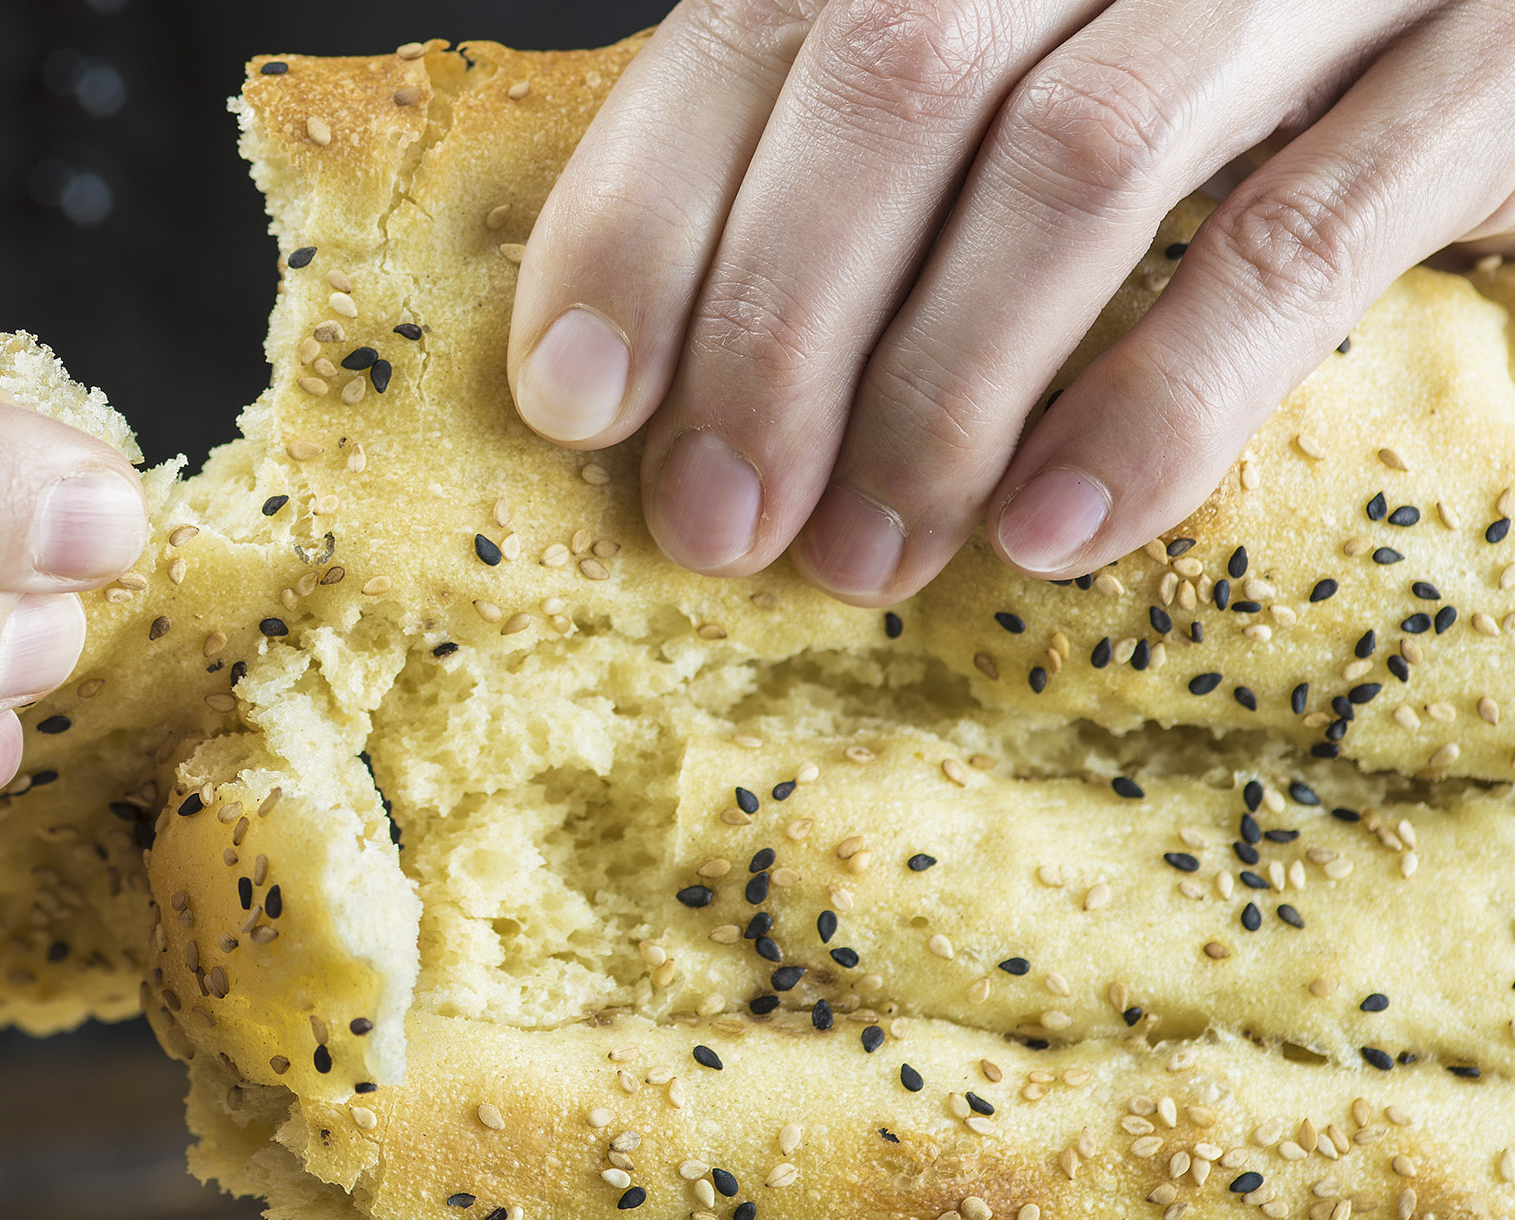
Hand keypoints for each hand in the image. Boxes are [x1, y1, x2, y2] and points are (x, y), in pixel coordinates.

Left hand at [507, 0, 1514, 602]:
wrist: (1512, 33)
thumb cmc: (1264, 74)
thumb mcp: (1054, 70)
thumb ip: (891, 155)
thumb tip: (652, 361)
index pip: (770, 20)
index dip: (649, 207)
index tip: (574, 397)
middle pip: (896, 75)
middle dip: (772, 320)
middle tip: (712, 521)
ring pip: (1075, 154)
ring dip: (936, 384)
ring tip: (860, 555)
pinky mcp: (1493, 73)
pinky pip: (1298, 239)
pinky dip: (1152, 401)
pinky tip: (1051, 532)